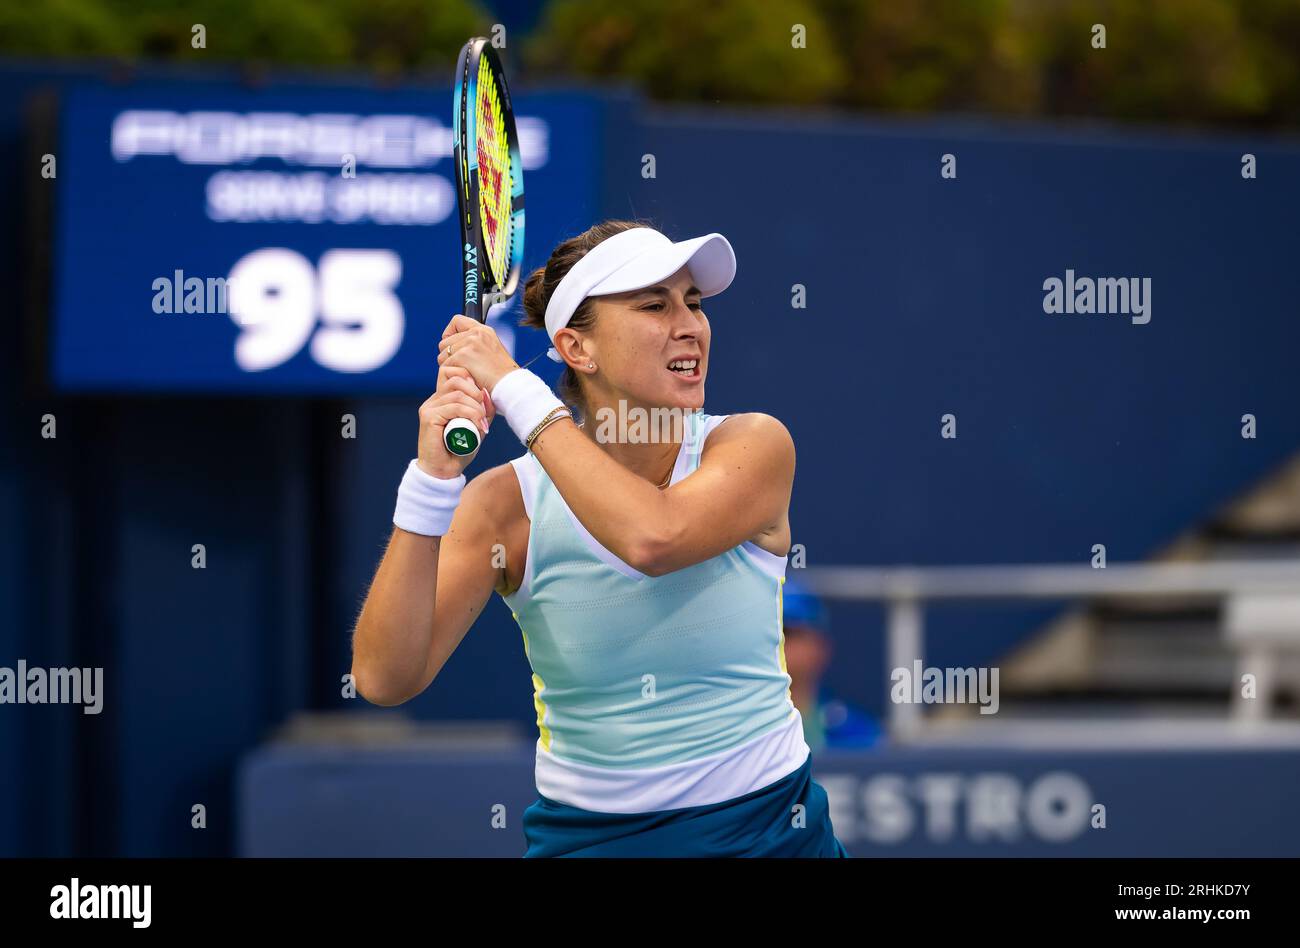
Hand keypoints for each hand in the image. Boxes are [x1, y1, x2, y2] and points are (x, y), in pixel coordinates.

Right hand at [416, 364, 495, 478]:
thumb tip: (487, 392)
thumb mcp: (476, 426)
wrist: (444, 472)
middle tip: (485, 412)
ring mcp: (429, 407)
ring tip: (482, 422)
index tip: (485, 400)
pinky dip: (470, 414)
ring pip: (457, 394)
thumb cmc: (459, 451)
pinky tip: (479, 426)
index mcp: (443, 399)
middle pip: (457, 379)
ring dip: (476, 407)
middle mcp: (434, 400)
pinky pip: (453, 407)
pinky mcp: (428, 417)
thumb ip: (482, 410)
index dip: (473, 381)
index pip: (456, 374)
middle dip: (477, 393)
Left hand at [436, 314, 519, 394]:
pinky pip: (446, 364)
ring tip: (465, 372)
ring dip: (450, 365)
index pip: (457, 320)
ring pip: (443, 354)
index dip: (449, 333)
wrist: (509, 384)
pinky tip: (464, 377)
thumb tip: (456, 346)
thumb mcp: (492, 350)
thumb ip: (475, 344)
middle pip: (445, 341)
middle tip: (461, 366)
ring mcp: (470, 343)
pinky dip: (453, 373)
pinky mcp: (464, 355)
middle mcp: (477, 333)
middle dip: (449, 355)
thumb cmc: (501, 374)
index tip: (451, 343)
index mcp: (484, 331)